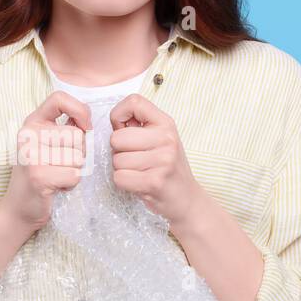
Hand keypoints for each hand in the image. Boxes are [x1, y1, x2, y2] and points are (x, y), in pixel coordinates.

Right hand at [0, 91, 91, 231]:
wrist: (19, 208)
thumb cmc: (40, 174)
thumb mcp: (47, 145)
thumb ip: (64, 128)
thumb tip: (86, 120)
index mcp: (31, 123)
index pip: (59, 98)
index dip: (80, 110)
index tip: (84, 127)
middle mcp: (28, 135)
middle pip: (77, 135)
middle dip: (79, 153)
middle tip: (62, 165)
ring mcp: (31, 155)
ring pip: (78, 157)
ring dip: (74, 171)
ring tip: (57, 175)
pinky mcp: (38, 176)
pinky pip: (74, 175)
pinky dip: (70, 185)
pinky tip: (56, 187)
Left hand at [108, 93, 202, 225]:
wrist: (186, 199)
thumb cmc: (166, 168)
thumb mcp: (159, 140)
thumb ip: (137, 127)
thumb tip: (113, 122)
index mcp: (165, 123)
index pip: (134, 101)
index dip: (118, 115)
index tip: (123, 129)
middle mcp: (166, 138)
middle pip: (117, 138)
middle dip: (118, 151)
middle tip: (134, 159)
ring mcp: (162, 160)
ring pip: (116, 160)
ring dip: (122, 169)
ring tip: (140, 172)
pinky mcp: (154, 181)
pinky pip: (119, 177)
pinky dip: (124, 183)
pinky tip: (139, 184)